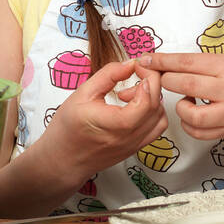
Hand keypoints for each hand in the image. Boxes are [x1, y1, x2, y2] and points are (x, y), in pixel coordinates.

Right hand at [39, 59, 167, 179]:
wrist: (62, 159)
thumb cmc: (67, 128)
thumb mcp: (82, 94)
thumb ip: (108, 75)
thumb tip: (130, 63)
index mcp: (114, 124)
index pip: (147, 100)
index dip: (148, 78)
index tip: (138, 67)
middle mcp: (128, 137)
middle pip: (156, 107)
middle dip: (150, 84)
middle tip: (133, 76)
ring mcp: (135, 145)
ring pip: (160, 118)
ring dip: (153, 100)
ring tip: (130, 95)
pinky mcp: (137, 148)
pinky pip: (157, 129)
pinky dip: (154, 113)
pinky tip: (136, 107)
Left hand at [137, 52, 223, 140]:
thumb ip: (203, 64)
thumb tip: (166, 63)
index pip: (187, 62)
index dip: (162, 61)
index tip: (146, 60)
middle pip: (183, 84)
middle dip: (166, 81)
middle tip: (163, 80)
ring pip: (188, 113)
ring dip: (179, 106)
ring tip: (187, 100)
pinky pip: (195, 131)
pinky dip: (188, 123)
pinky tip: (195, 115)